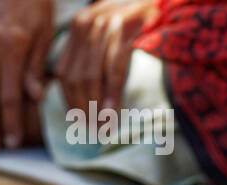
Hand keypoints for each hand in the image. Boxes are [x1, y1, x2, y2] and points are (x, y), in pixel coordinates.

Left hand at [54, 0, 158, 115]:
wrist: (162, 0)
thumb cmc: (137, 21)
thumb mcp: (107, 34)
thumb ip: (89, 58)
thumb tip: (77, 102)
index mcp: (78, 26)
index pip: (64, 73)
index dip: (70, 101)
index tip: (78, 122)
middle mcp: (87, 23)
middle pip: (76, 78)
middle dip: (83, 108)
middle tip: (94, 130)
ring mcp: (105, 23)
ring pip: (91, 76)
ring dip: (96, 105)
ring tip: (103, 126)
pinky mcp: (125, 27)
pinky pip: (113, 68)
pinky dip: (111, 93)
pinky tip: (111, 110)